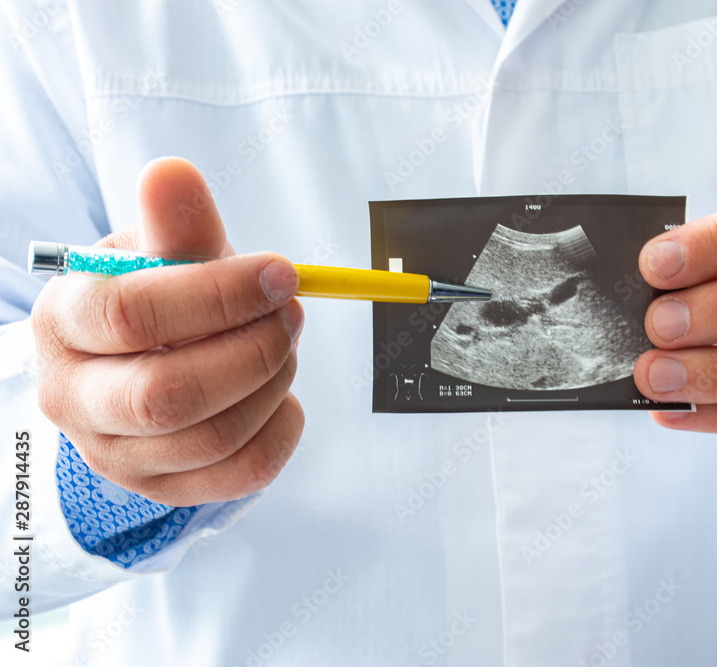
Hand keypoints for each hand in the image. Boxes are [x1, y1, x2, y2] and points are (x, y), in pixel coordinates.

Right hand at [32, 157, 304, 504]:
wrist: (147, 356)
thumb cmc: (161, 296)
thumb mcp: (163, 251)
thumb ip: (175, 222)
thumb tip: (172, 174)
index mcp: (65, 324)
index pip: (131, 314)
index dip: (220, 294)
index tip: (282, 273)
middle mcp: (76, 398)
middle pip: (167, 395)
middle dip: (252, 350)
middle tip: (292, 312)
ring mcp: (117, 455)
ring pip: (214, 436)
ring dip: (274, 382)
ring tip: (286, 342)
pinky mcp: (164, 488)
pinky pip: (245, 473)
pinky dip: (283, 427)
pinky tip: (281, 394)